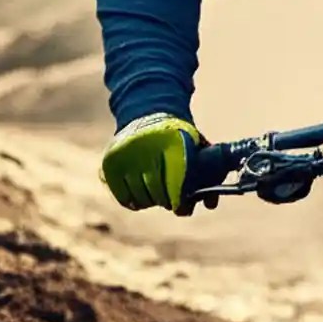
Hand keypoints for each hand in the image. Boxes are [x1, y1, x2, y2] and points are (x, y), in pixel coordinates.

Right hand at [100, 113, 214, 215]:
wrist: (147, 114)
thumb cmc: (178, 137)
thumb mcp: (195, 146)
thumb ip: (207, 173)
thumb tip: (211, 204)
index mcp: (173, 143)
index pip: (176, 183)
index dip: (179, 200)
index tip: (182, 206)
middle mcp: (148, 148)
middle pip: (157, 192)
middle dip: (166, 201)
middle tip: (170, 203)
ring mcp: (126, 156)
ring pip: (139, 196)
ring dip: (149, 202)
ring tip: (156, 198)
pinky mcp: (111, 164)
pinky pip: (122, 195)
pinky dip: (131, 202)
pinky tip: (140, 199)